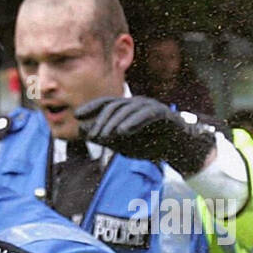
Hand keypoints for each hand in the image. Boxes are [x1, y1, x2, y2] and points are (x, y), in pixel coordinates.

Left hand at [76, 95, 216, 175]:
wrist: (176, 149)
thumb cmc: (148, 145)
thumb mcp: (121, 144)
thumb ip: (103, 137)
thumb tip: (83, 130)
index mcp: (126, 109)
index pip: (106, 103)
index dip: (91, 107)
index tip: (76, 115)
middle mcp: (137, 104)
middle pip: (114, 107)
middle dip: (101, 121)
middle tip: (92, 137)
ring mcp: (150, 106)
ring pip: (128, 109)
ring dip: (114, 123)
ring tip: (104, 137)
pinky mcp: (162, 113)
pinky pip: (146, 114)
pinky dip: (133, 122)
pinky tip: (123, 131)